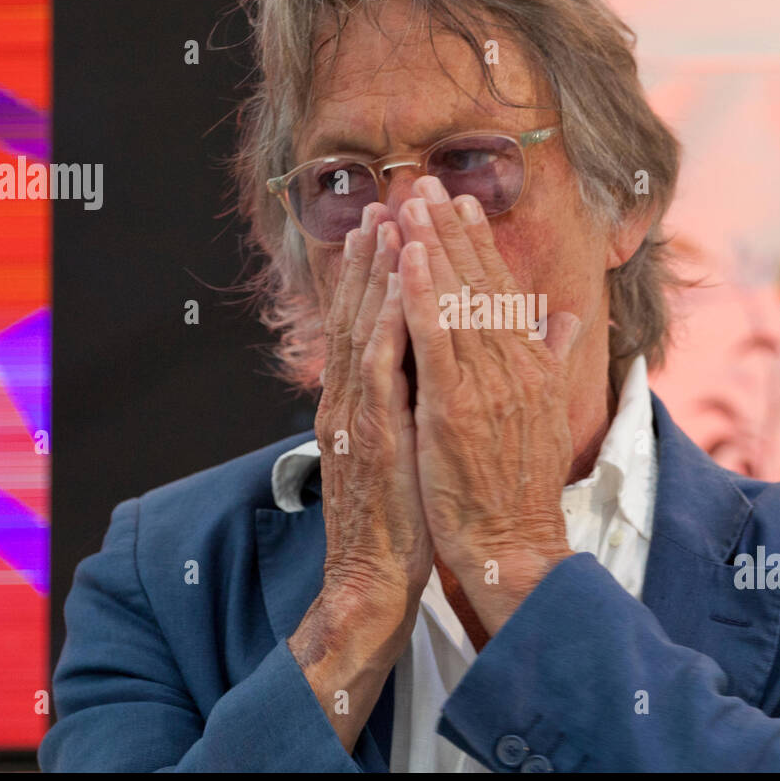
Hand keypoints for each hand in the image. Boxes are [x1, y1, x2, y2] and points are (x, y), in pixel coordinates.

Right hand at [291, 205, 431, 751]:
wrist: (374, 577)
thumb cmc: (399, 512)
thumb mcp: (406, 447)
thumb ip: (412, 400)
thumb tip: (430, 362)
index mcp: (360, 400)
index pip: (367, 321)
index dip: (380, 271)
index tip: (397, 224)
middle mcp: (349, 399)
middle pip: (358, 312)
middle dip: (376, 255)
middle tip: (392, 202)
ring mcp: (354, 416)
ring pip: (363, 329)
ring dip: (377, 275)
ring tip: (391, 225)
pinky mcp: (369, 437)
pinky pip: (377, 371)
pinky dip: (385, 325)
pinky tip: (401, 292)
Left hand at [396, 178, 581, 636]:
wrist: (512, 543)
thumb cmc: (521, 485)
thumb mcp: (548, 413)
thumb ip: (556, 359)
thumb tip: (570, 318)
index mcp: (533, 366)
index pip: (504, 291)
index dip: (481, 245)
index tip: (463, 203)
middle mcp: (514, 366)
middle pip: (480, 283)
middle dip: (453, 229)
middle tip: (428, 182)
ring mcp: (485, 385)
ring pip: (457, 300)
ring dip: (434, 246)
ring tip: (412, 202)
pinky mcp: (454, 406)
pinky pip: (436, 338)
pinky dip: (423, 294)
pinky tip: (410, 258)